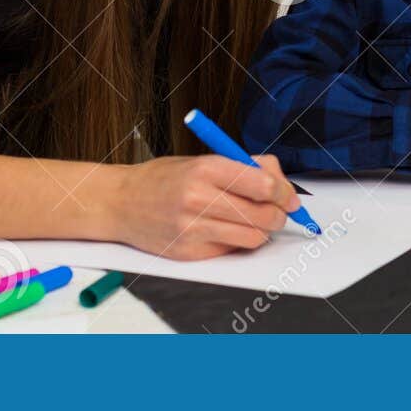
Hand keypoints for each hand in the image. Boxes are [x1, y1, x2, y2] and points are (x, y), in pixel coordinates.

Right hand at [109, 153, 300, 259]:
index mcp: (206, 168)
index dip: (285, 192)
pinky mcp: (189, 252)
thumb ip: (243, 167)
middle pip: (263, 215)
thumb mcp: (203, 159)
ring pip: (253, 237)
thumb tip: (281, 181)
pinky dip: (238, 242)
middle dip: (280, 214)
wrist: (121, 202)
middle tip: (279, 210)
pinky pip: (231, 250)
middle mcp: (199, 198)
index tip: (290, 196)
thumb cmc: (164, 178)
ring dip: (262, 231)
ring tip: (254, 220)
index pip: (263, 184)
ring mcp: (193, 228)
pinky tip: (227, 229)